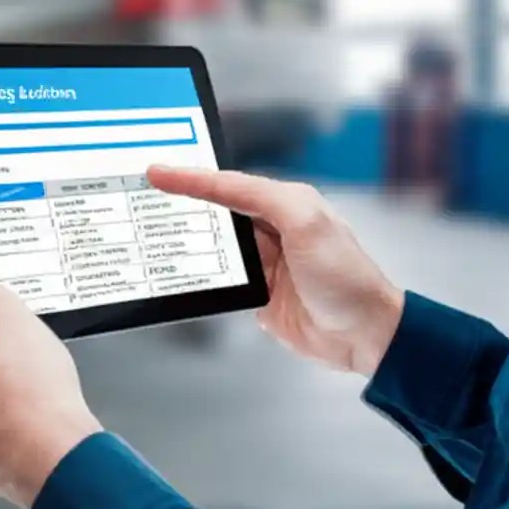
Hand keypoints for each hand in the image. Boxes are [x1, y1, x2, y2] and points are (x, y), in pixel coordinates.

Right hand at [148, 166, 403, 376]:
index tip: (158, 173)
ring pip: (212, 243)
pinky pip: (218, 277)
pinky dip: (196, 273)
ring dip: (185, 237)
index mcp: (286, 202)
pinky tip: (176, 267)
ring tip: (149, 226)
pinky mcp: (257, 292)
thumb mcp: (308, 225)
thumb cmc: (348, 278)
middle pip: (216, 209)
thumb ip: (266, 200)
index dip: (191, 178)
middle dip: (181, 200)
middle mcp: (272, 227)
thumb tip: (223, 189)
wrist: (364, 335)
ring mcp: (263, 261)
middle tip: (144, 191)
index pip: (228, 185)